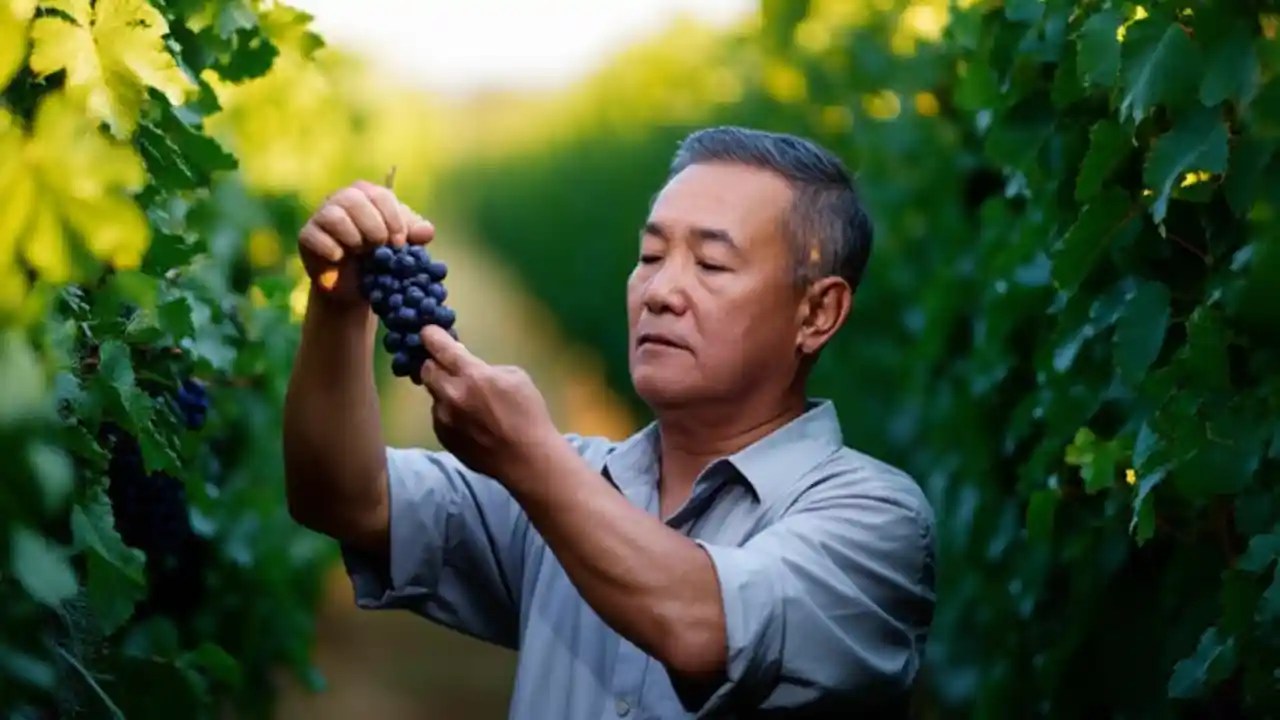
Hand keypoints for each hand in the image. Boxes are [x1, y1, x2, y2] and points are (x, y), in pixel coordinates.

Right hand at [297, 180, 434, 305]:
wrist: (357, 287)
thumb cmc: (383, 258)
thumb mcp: (403, 246)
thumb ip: (415, 235)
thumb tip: (427, 232)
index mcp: (369, 195)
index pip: (380, 195)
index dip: (393, 219)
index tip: (399, 243)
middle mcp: (343, 199)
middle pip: (354, 199)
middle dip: (373, 227)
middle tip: (380, 247)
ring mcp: (322, 216)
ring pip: (334, 215)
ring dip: (353, 236)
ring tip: (360, 251)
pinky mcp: (307, 236)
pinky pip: (314, 235)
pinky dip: (332, 249)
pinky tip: (340, 258)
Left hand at [418, 326, 559, 481]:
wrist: (526, 458)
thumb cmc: (528, 414)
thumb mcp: (516, 377)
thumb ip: (486, 368)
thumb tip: (470, 368)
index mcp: (471, 376)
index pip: (441, 348)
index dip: (431, 336)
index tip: (427, 332)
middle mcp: (451, 396)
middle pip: (427, 370)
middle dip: (435, 364)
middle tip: (448, 366)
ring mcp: (444, 419)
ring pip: (434, 396)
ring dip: (445, 392)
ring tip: (467, 401)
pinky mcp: (444, 438)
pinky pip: (440, 417)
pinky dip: (449, 413)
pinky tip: (469, 421)